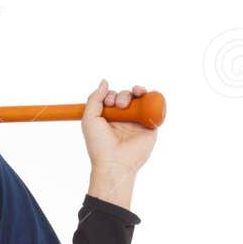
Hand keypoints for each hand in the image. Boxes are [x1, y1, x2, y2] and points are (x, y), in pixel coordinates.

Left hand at [82, 80, 156, 208]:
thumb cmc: (99, 144)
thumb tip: (104, 81)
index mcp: (109, 118)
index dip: (110, 95)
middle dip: (122, 95)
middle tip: (119, 105)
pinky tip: (144, 94)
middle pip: (126, 96)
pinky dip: (151, 97)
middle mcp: (123, 119)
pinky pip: (153, 107)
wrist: (114, 162)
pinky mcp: (149, 126)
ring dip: (136, 92)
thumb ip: (94, 99)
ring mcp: (137, 122)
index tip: (108, 103)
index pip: (112, 98)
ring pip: (139, 99)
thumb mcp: (89, 119)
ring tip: (132, 97)